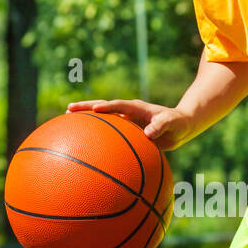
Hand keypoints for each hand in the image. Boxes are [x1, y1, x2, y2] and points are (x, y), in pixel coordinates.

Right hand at [66, 98, 191, 150]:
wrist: (180, 126)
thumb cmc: (177, 123)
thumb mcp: (172, 123)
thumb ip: (161, 126)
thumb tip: (148, 134)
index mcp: (137, 108)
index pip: (119, 105)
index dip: (107, 107)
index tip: (95, 109)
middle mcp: (128, 111)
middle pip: (104, 107)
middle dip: (87, 107)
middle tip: (68, 109)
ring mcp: (125, 119)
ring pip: (103, 117)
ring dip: (87, 118)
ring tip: (67, 119)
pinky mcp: (126, 129)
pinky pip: (108, 130)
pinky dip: (96, 132)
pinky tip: (85, 142)